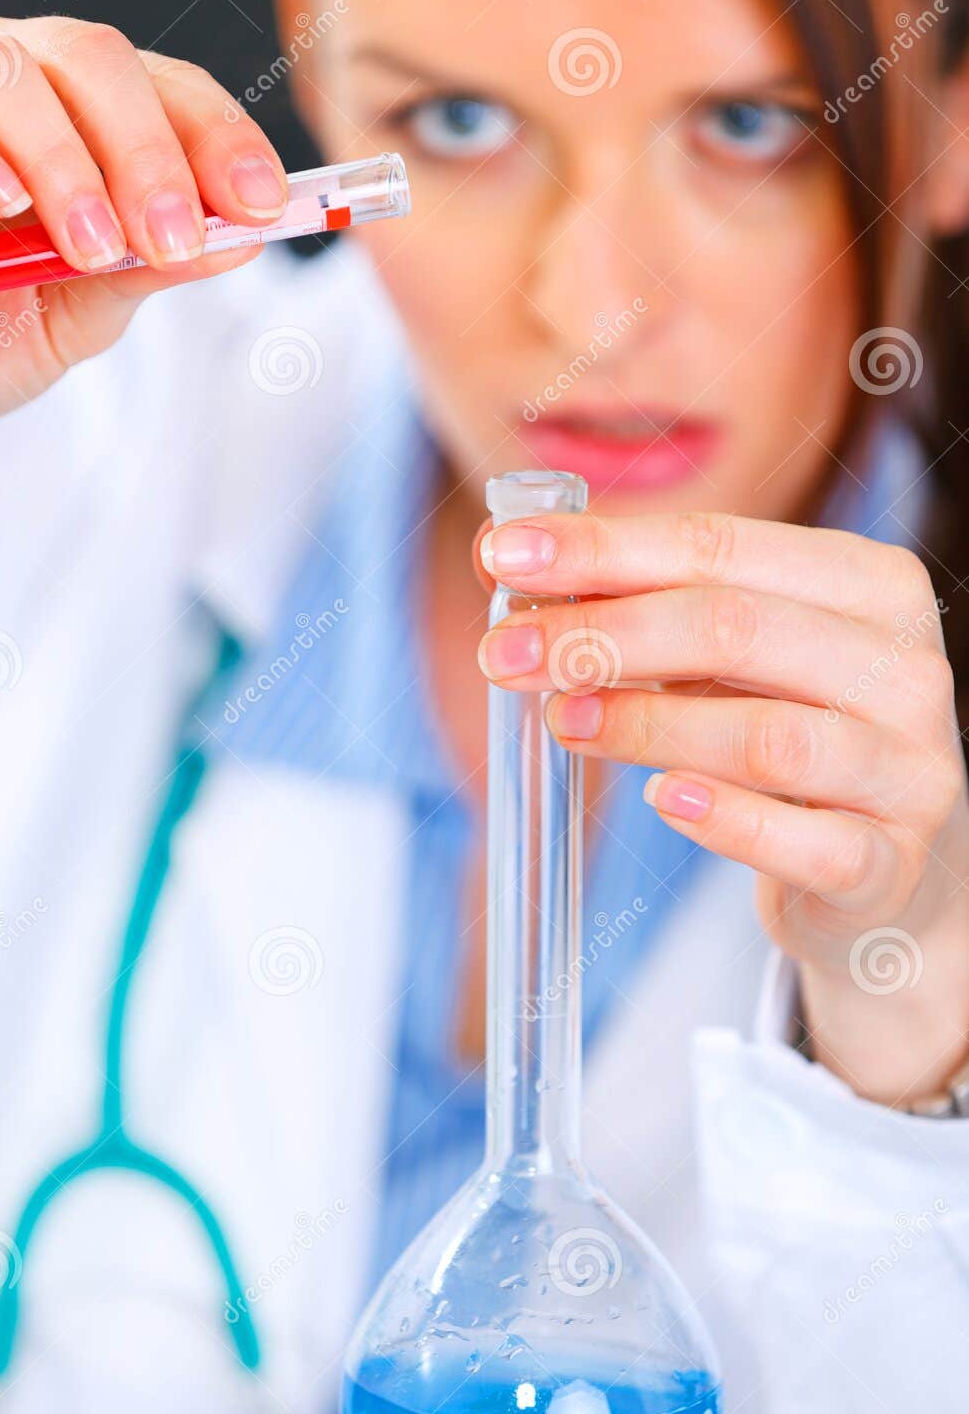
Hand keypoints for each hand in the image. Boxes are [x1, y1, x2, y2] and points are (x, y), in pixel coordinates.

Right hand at [0, 12, 286, 423]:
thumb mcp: (78, 314)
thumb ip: (145, 273)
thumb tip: (239, 238)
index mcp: (81, 121)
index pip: (166, 92)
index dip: (220, 138)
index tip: (262, 205)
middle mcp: (14, 85)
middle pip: (96, 60)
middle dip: (150, 151)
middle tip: (172, 238)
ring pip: (11, 70)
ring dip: (67, 160)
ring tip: (90, 246)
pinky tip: (4, 204)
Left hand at [476, 510, 968, 1105]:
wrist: (880, 867)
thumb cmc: (789, 735)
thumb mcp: (734, 660)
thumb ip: (645, 605)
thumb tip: (511, 558)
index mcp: (871, 585)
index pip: (721, 546)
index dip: (604, 549)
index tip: (504, 555)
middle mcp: (908, 668)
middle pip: (738, 630)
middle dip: (603, 635)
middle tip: (503, 655)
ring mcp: (910, 771)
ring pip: (768, 738)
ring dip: (647, 725)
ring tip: (562, 722)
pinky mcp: (891, 865)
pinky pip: (807, 844)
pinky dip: (725, 821)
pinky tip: (659, 801)